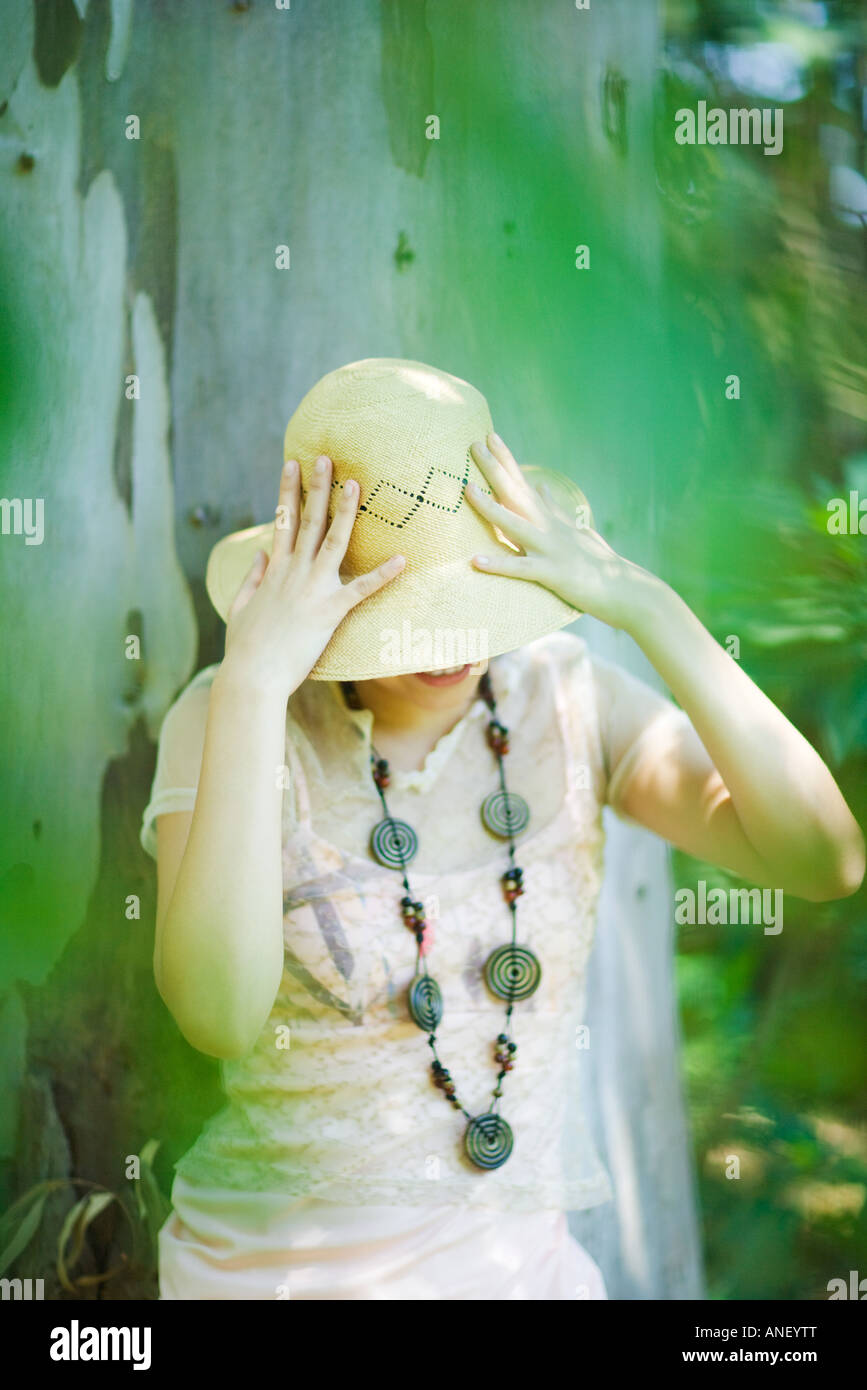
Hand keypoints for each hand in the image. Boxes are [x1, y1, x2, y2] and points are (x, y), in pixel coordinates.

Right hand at [222, 455, 404, 696]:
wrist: (252, 676)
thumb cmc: (244, 648)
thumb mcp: (240, 608)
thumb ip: (250, 579)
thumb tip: (259, 554)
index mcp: (274, 571)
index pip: (283, 521)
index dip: (287, 490)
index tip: (292, 463)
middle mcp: (293, 572)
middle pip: (308, 521)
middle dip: (317, 486)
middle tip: (326, 457)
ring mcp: (311, 589)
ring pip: (332, 541)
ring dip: (345, 511)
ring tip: (355, 483)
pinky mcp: (328, 612)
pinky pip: (360, 589)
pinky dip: (382, 575)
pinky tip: (401, 559)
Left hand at [465, 432, 642, 629]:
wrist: (625, 589)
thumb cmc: (598, 563)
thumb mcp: (575, 530)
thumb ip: (555, 510)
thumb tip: (541, 487)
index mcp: (550, 519)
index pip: (524, 483)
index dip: (507, 460)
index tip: (490, 436)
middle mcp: (549, 528)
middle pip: (517, 494)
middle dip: (495, 469)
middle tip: (474, 443)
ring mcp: (551, 549)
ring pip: (515, 525)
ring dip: (491, 507)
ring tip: (468, 490)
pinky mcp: (554, 574)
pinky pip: (522, 569)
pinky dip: (499, 565)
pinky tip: (476, 560)